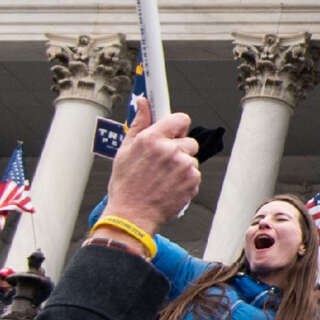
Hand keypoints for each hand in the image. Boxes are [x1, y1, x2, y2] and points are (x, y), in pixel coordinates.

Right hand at [99, 94, 200, 236]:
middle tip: (161, 164)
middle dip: (178, 149)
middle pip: (188, 140)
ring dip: (181, 166)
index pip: (180, 118)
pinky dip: (185, 180)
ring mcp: (183, 165)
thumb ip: (138, 124)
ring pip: (191, 158)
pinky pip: (194, 174)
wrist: (131, 217)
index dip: (177, 127)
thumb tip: (143, 102)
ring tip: (162, 179)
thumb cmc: (125, 186)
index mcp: (151, 139)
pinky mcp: (192, 180)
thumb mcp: (125, 151)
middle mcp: (170, 149)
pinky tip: (169, 187)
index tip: (173, 132)